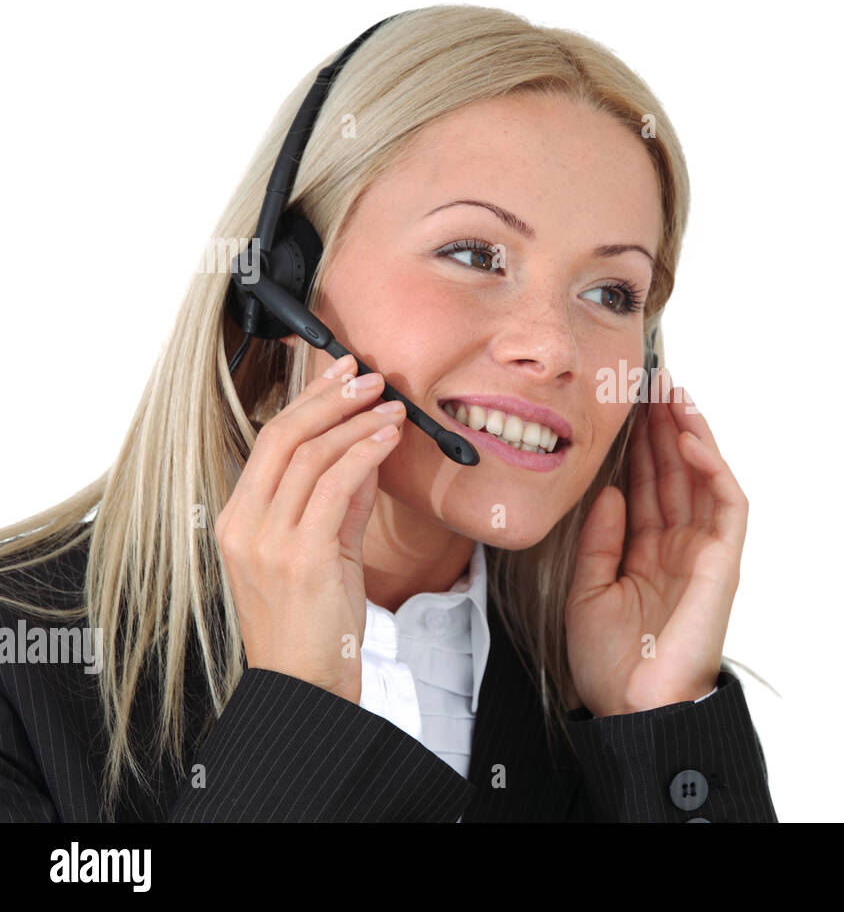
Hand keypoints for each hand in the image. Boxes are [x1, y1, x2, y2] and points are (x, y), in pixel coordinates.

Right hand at [214, 353, 405, 703]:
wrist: (306, 685)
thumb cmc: (313, 622)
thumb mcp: (325, 550)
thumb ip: (340, 500)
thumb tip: (365, 448)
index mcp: (238, 520)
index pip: (270, 441)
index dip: (307, 400)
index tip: (340, 373)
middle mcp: (243, 526)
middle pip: (283, 438)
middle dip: (329, 399)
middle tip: (368, 377)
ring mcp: (267, 542)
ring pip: (309, 457)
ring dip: (355, 423)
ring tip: (390, 406)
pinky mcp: (300, 558)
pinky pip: (333, 489)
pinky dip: (363, 455)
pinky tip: (387, 438)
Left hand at [567, 370, 748, 716]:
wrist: (633, 709)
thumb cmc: (611, 665)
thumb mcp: (587, 591)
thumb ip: (598, 540)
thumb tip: (607, 490)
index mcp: (648, 553)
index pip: (646, 484)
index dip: (637, 445)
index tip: (623, 406)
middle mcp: (679, 546)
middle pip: (674, 471)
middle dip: (662, 425)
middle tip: (648, 380)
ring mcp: (705, 551)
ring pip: (703, 477)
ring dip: (689, 433)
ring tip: (670, 392)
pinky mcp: (724, 561)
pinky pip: (726, 504)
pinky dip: (712, 468)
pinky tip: (689, 437)